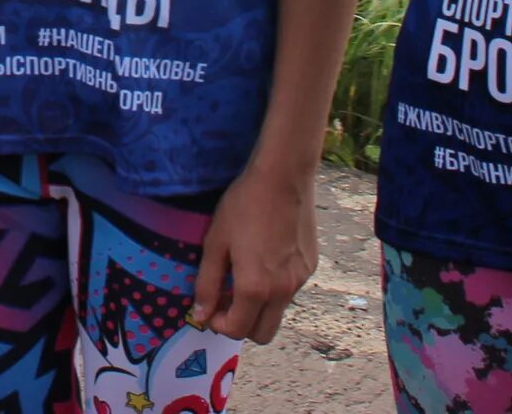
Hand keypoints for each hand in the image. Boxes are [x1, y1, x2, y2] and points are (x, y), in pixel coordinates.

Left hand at [188, 160, 316, 344]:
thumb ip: (207, 284)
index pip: (237, 330)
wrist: (282, 178)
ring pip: (278, 312)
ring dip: (259, 306)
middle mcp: (282, 291)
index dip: (219, 324)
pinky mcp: (310, 267)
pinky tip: (265, 257)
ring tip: (245, 274)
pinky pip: (290, 290)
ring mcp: (300, 280)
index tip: (211, 307)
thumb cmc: (243, 206)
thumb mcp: (215, 243)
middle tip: (228, 299)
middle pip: (263, 334)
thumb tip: (201, 316)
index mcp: (255, 288)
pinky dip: (275, 287)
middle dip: (242, 325)